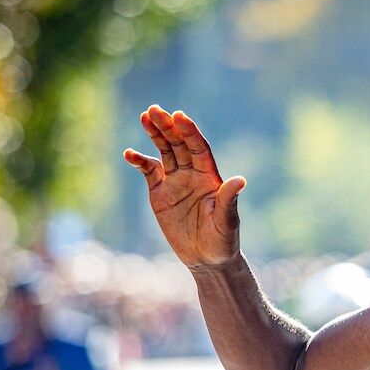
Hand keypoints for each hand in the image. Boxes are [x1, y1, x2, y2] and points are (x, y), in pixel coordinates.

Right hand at [123, 105, 245, 267]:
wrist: (207, 259)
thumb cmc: (223, 240)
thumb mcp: (227, 221)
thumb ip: (229, 200)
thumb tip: (239, 180)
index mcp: (210, 177)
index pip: (198, 148)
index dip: (190, 132)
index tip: (180, 116)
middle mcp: (193, 175)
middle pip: (179, 145)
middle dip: (168, 127)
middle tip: (155, 109)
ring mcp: (176, 182)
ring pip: (164, 152)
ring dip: (155, 135)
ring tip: (144, 116)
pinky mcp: (160, 194)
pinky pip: (149, 172)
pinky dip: (140, 162)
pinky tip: (129, 154)